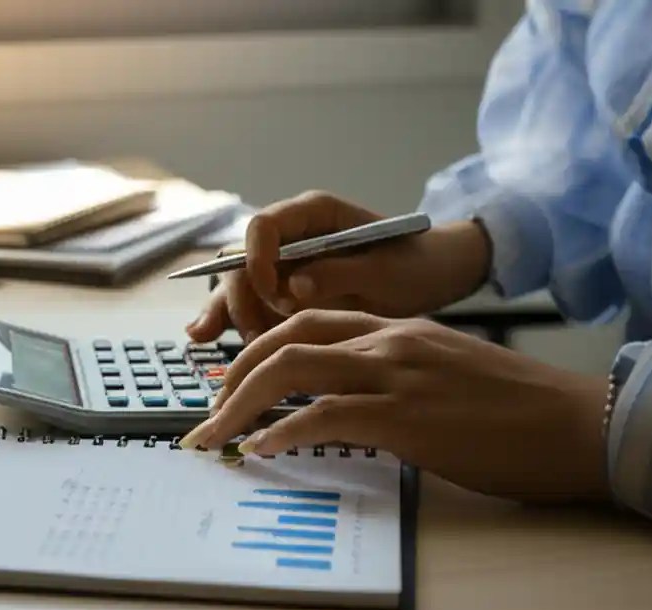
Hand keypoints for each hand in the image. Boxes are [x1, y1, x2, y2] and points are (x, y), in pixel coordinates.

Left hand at [181, 310, 610, 502]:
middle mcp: (387, 341)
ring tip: (213, 437)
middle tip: (207, 415)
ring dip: (239, 405)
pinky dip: (283, 430)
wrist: (577, 424)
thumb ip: (392, 378)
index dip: (256, 350)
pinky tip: (260, 449)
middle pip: (283, 340)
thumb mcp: (442, 375)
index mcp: (395, 329)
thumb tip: (344, 410)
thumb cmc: (514, 410)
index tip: (229, 384)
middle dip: (232, 376)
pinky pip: (326, 416)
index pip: (304, 323)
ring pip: (291, 370)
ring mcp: (396, 375)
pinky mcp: (407, 416)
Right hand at [186, 191, 492, 343]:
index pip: (264, 226)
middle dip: (238, 299)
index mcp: (313, 215)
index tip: (273, 294)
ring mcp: (283, 266)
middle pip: (240, 261)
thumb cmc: (416, 262)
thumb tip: (294, 286)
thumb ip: (341, 272)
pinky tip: (217, 347)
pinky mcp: (284, 294)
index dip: (258, 259)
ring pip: (236, 286)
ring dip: (231, 317)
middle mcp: (289, 237)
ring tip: (242, 353)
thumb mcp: (388, 269)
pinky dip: (234, 327)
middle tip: (253, 335)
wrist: (434, 276)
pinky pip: (249, 308)